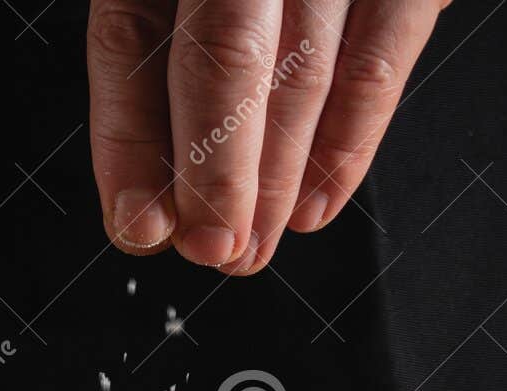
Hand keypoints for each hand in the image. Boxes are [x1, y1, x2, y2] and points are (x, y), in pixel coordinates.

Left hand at [88, 0, 448, 272]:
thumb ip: (145, 88)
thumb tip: (143, 212)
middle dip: (215, 176)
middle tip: (212, 250)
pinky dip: (346, 149)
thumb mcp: (170, 1)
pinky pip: (376, 67)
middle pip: (225, 60)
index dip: (131, 143)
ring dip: (274, 182)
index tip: (139, 224)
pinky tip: (314, 207)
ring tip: (252, 247)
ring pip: (301, 76)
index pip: (129, 38)